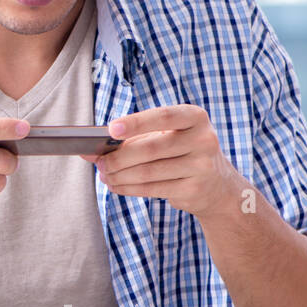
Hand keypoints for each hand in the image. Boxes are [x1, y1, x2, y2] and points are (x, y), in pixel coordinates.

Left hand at [79, 104, 246, 219]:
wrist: (217, 185)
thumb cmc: (180, 152)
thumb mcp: (164, 137)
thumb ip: (131, 139)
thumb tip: (89, 151)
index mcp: (195, 117)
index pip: (163, 116)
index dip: (136, 122)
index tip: (111, 129)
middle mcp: (203, 140)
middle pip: (151, 148)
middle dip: (119, 157)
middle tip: (100, 162)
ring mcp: (202, 167)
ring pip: (148, 172)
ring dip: (120, 175)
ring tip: (104, 174)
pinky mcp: (194, 190)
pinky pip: (152, 189)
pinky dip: (128, 188)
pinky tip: (116, 185)